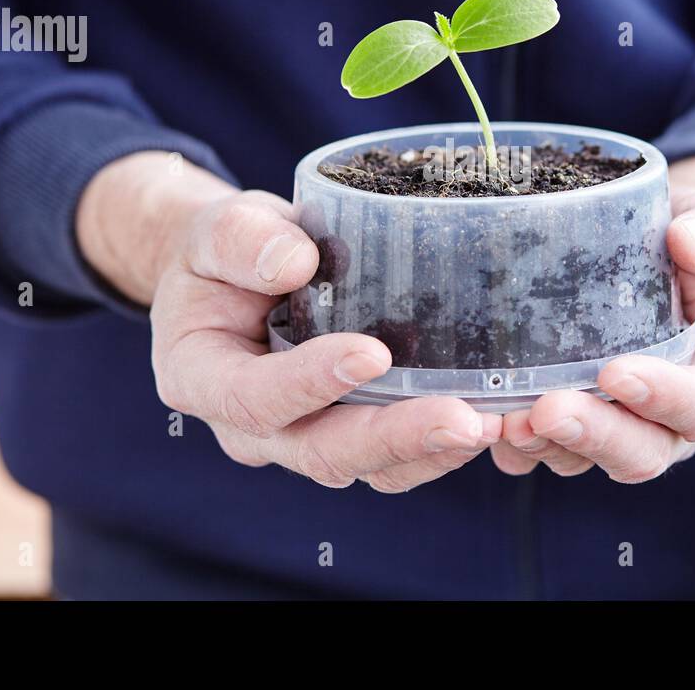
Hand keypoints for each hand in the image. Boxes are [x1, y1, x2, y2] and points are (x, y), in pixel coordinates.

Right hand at [77, 152, 500, 491]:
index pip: (254, 397)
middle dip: (394, 439)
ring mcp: (303, 437)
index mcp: (202, 378)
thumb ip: (241, 240)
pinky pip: (395, 455)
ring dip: (430, 451)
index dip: (309, 383)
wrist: (238, 273)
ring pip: (367, 465)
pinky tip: (492, 421)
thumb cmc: (224, 251)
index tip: (371, 353)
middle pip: (321, 452)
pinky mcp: (349, 429)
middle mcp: (251, 427)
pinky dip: (442, 443)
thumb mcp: (216, 229)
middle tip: (460, 421)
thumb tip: (294, 264)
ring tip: (492, 426)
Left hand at [490, 153, 694, 481]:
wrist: (666, 249)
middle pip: (645, 451)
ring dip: (548, 446)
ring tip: (507, 421)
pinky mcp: (582, 421)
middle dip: (595, 436)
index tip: (617, 372)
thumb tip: (690, 243)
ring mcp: (627, 424)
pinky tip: (486, 424)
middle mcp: (681, 416)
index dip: (666, 398)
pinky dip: (519, 445)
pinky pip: (550, 449)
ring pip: (591, 458)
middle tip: (546, 411)